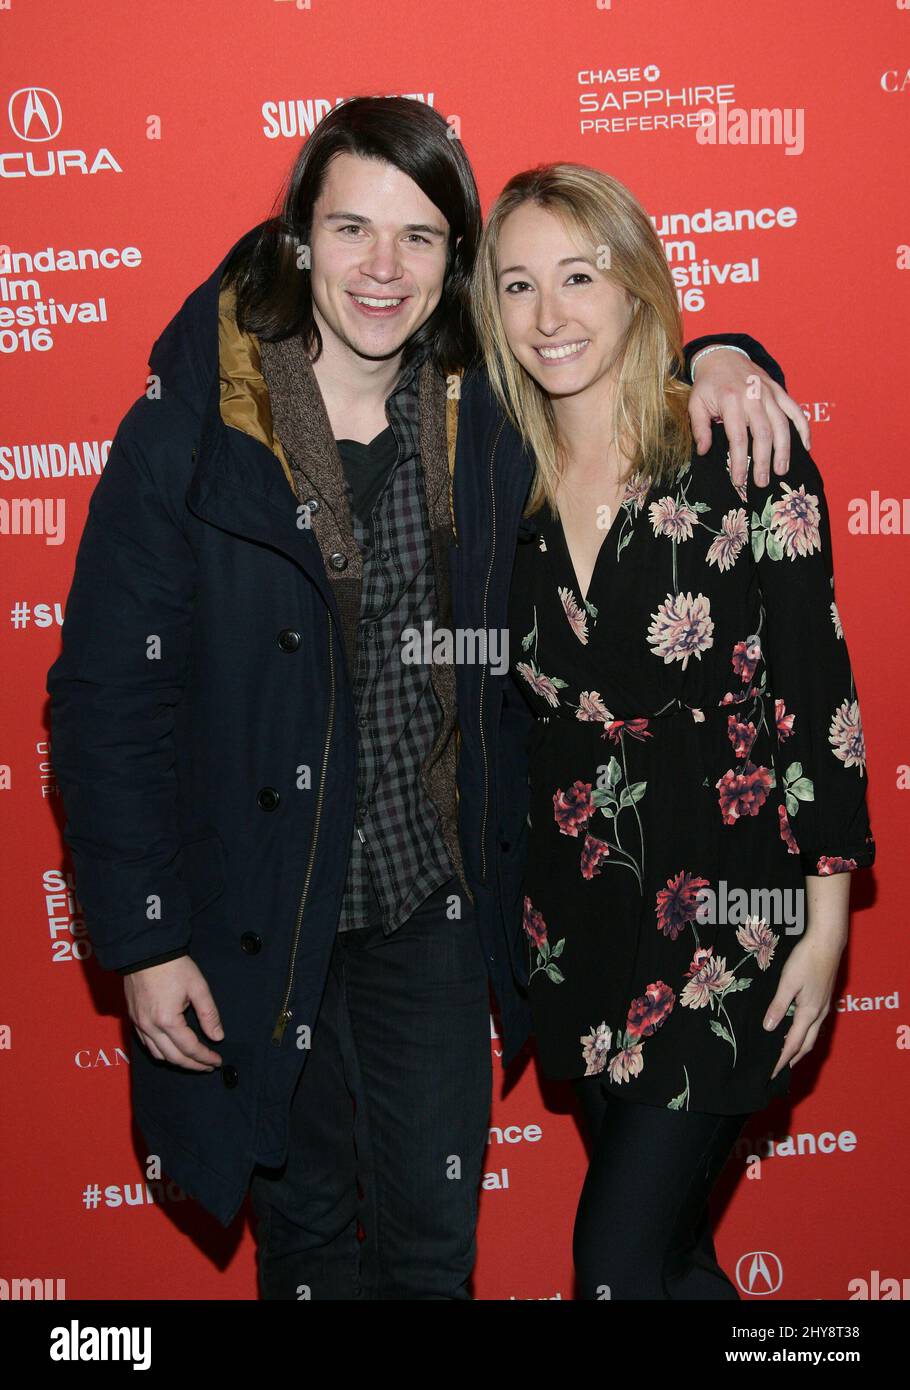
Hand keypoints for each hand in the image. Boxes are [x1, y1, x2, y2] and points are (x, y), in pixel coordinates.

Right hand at [125, 955, 224, 1070]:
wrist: (145, 951)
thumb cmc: (173, 966)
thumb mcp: (198, 987)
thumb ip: (209, 1014)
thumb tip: (217, 1036)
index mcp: (167, 1020)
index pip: (190, 1048)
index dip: (205, 1057)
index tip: (217, 1061)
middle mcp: (150, 1027)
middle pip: (173, 1057)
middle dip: (192, 1065)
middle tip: (207, 1066)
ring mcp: (139, 1024)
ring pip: (158, 1054)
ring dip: (176, 1061)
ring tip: (192, 1060)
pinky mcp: (133, 1018)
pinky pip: (146, 1044)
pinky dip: (161, 1052)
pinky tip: (171, 1049)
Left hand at [688, 348, 810, 488]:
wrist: (723, 356)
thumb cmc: (708, 385)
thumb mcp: (695, 403)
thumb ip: (699, 427)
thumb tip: (704, 451)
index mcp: (730, 400)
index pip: (737, 438)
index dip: (739, 462)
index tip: (739, 481)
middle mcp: (753, 396)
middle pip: (763, 434)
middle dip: (763, 461)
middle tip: (761, 482)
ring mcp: (769, 392)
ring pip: (782, 424)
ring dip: (784, 450)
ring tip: (781, 471)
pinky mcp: (779, 390)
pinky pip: (795, 410)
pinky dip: (803, 428)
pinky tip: (806, 447)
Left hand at [763, 928, 845, 1079]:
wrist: (827, 943)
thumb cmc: (806, 959)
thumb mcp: (787, 982)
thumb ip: (778, 1005)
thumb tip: (768, 1028)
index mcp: (809, 1013)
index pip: (792, 1044)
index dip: (781, 1060)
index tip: (770, 1073)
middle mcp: (819, 1014)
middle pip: (805, 1045)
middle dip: (791, 1060)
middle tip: (777, 1071)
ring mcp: (823, 1008)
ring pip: (811, 1036)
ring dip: (798, 1049)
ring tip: (784, 1056)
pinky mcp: (823, 1000)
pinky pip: (813, 1026)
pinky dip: (803, 1035)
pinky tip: (794, 1032)